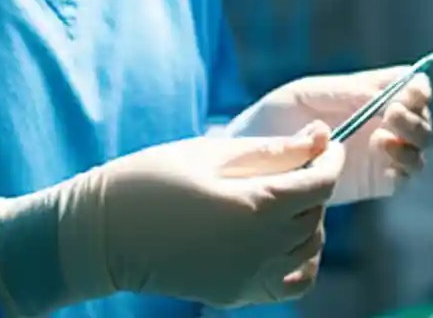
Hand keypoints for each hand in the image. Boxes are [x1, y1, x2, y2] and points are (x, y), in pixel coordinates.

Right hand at [0, 124, 345, 313]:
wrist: (102, 233)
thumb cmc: (151, 181)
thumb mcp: (212, 153)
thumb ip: (272, 150)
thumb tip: (318, 138)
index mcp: (255, 208)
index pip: (320, 184)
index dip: (330, 159)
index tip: (327, 144)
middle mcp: (259, 249)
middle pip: (316, 215)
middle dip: (313, 186)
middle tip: (292, 164)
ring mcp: (248, 277)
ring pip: (308, 248)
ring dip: (306, 220)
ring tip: (279, 197)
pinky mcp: (235, 294)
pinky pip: (291, 283)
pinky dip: (299, 261)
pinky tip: (280, 239)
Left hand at [225, 66, 432, 204]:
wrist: (252, 161)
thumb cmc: (275, 117)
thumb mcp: (303, 94)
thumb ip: (342, 92)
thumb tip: (381, 97)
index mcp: (370, 93)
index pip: (413, 86)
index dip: (417, 89)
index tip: (403, 95)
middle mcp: (382, 122)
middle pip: (423, 118)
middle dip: (414, 117)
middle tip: (390, 117)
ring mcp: (380, 154)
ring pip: (419, 149)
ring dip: (412, 143)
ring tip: (381, 140)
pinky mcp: (374, 183)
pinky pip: (405, 179)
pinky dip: (404, 170)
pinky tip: (384, 161)